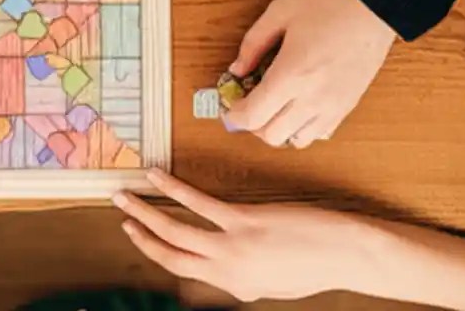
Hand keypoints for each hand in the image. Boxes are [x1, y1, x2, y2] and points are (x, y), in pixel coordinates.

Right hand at [116, 169, 366, 301]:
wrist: (345, 254)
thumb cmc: (318, 264)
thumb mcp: (277, 284)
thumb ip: (249, 280)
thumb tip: (235, 278)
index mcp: (234, 287)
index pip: (184, 270)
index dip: (156, 252)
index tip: (139, 235)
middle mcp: (226, 271)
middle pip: (170, 253)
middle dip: (140, 234)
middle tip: (119, 214)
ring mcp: (233, 246)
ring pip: (175, 230)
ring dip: (145, 211)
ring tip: (125, 195)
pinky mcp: (244, 222)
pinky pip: (198, 204)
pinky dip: (173, 190)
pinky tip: (158, 176)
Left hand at [224, 0, 395, 147]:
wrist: (375, 4)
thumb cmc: (330, 3)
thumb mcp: (280, 12)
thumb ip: (253, 43)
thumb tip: (238, 69)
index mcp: (291, 74)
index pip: (253, 116)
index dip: (233, 117)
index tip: (228, 108)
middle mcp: (312, 98)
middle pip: (271, 136)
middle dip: (253, 124)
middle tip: (250, 103)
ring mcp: (333, 105)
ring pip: (296, 141)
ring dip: (280, 128)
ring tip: (276, 106)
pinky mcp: (348, 105)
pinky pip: (320, 133)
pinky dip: (303, 127)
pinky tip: (300, 106)